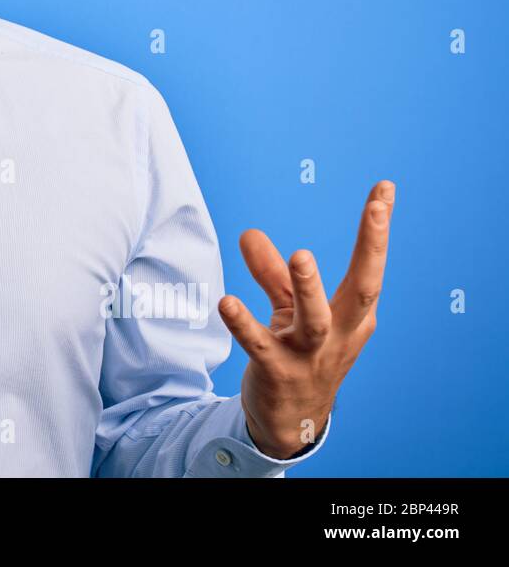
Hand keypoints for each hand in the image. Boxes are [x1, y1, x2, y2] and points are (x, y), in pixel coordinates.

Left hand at [218, 180, 394, 458]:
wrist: (291, 422)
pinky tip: (227, 303)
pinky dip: (244, 325)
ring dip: (309, 287)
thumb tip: (248, 233)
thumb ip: (272, 274)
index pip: (371, 266)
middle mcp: (340, 334)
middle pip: (363, 290)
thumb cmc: (298, 355)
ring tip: (300, 255)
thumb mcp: (290, 311)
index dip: (377, 229)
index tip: (384, 188)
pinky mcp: (278, 372)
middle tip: (376, 210)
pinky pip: (260, 346)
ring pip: (316, 320)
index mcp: (352, 316)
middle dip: (372, 249)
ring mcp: (311, 356)